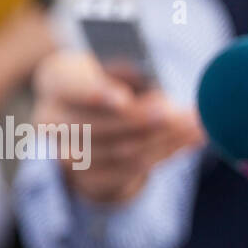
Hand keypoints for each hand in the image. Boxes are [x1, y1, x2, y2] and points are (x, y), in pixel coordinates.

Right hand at [32, 50, 202, 203]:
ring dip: (164, 139)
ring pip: (121, 151)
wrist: (101, 121)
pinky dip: (166, 153)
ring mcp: (67, 155)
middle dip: (142, 120)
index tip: (124, 99)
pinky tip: (189, 140)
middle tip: (177, 114)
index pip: (69, 87)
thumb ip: (130, 69)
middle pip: (98, 126)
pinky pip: (132, 171)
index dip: (96, 95)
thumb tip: (147, 77)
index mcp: (57, 81)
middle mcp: (52, 120)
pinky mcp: (90, 180)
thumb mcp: (120, 67)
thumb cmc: (114, 82)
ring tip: (196, 125)